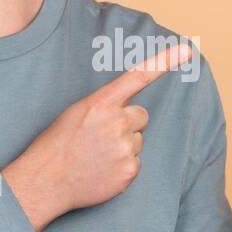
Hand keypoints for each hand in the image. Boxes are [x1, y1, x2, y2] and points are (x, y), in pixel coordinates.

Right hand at [3, 42, 192, 231]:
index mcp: (101, 103)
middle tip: (101, 136)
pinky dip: (122, 166)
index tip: (186, 51)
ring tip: (97, 155)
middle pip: (141, 115)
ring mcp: (125, 148)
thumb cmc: (58, 144)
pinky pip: (135, 162)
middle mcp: (117, 122)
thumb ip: (105, 106)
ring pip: (138, 140)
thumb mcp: (77, 112)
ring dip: (123, 146)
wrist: (45, 181)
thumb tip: (129, 112)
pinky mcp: (129, 171)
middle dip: (127, 123)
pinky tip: (101, 169)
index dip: (164, 62)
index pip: (138, 77)